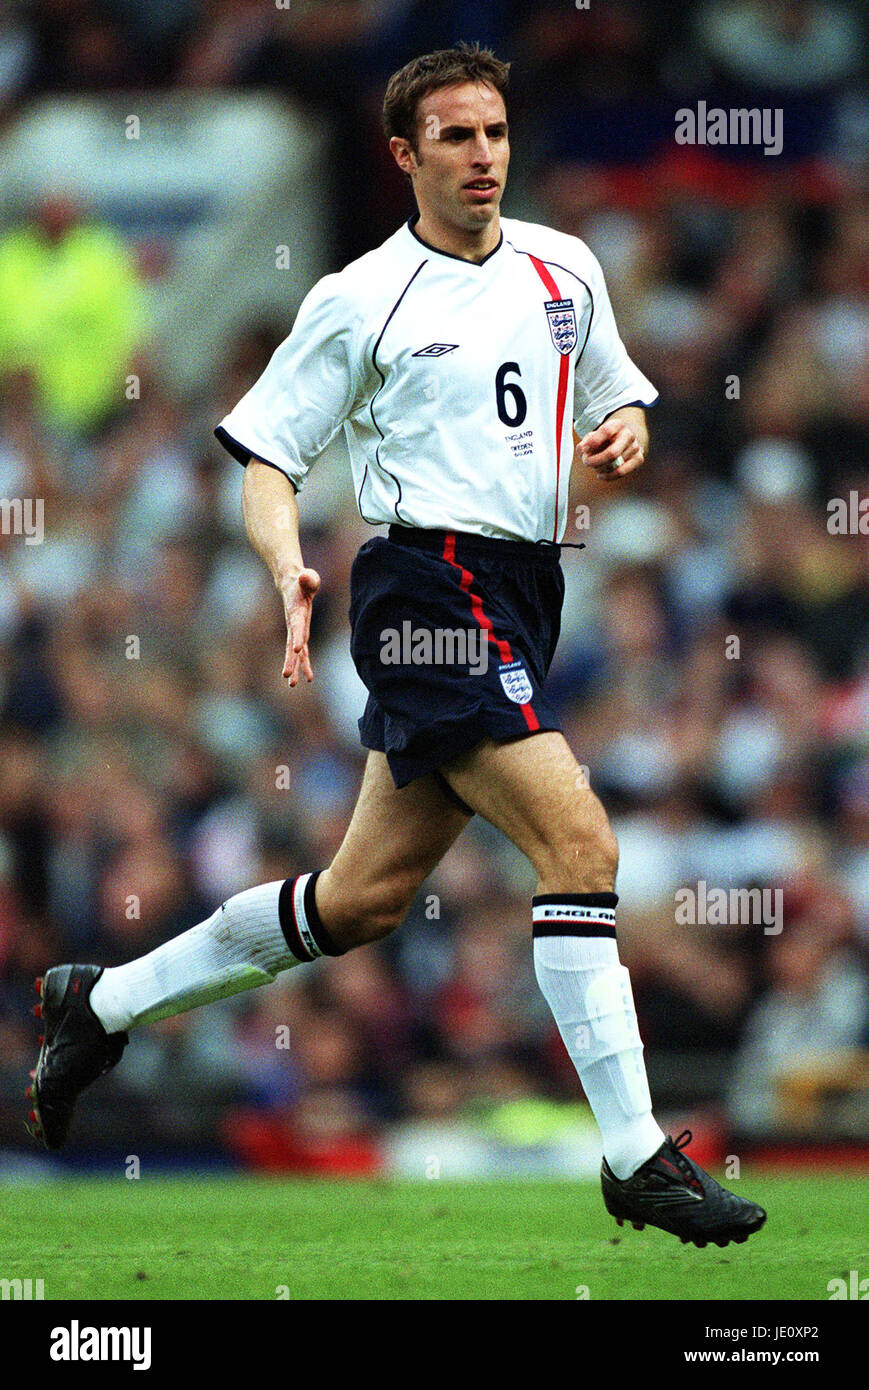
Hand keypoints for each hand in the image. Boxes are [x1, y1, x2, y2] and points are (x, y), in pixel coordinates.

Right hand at [280, 567, 320, 685]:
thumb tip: (305, 577)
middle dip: (290, 661)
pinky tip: (309, 678)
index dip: (297, 636)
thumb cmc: (303, 581)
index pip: (297, 625)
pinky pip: (302, 652)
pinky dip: (304, 664)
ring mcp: (296, 631)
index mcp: (296, 611)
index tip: (295, 649)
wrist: (292, 585)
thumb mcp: (308, 577)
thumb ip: (308, 578)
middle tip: (287, 676)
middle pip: (291, 645)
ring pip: (295, 653)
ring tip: (292, 684)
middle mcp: (294, 624)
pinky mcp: (301, 635)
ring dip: (295, 668)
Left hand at [577, 416, 643, 480]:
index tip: (584, 449)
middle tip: (586, 462)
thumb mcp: (595, 435)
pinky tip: (600, 474)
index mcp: (617, 425)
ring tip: (595, 466)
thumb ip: (585, 443)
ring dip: (600, 468)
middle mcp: (629, 435)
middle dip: (596, 461)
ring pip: (614, 465)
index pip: (606, 432)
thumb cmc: (606, 438)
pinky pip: (621, 472)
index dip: (593, 442)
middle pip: (612, 453)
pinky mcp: (639, 459)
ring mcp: (635, 447)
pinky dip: (608, 476)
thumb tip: (583, 451)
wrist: (627, 437)